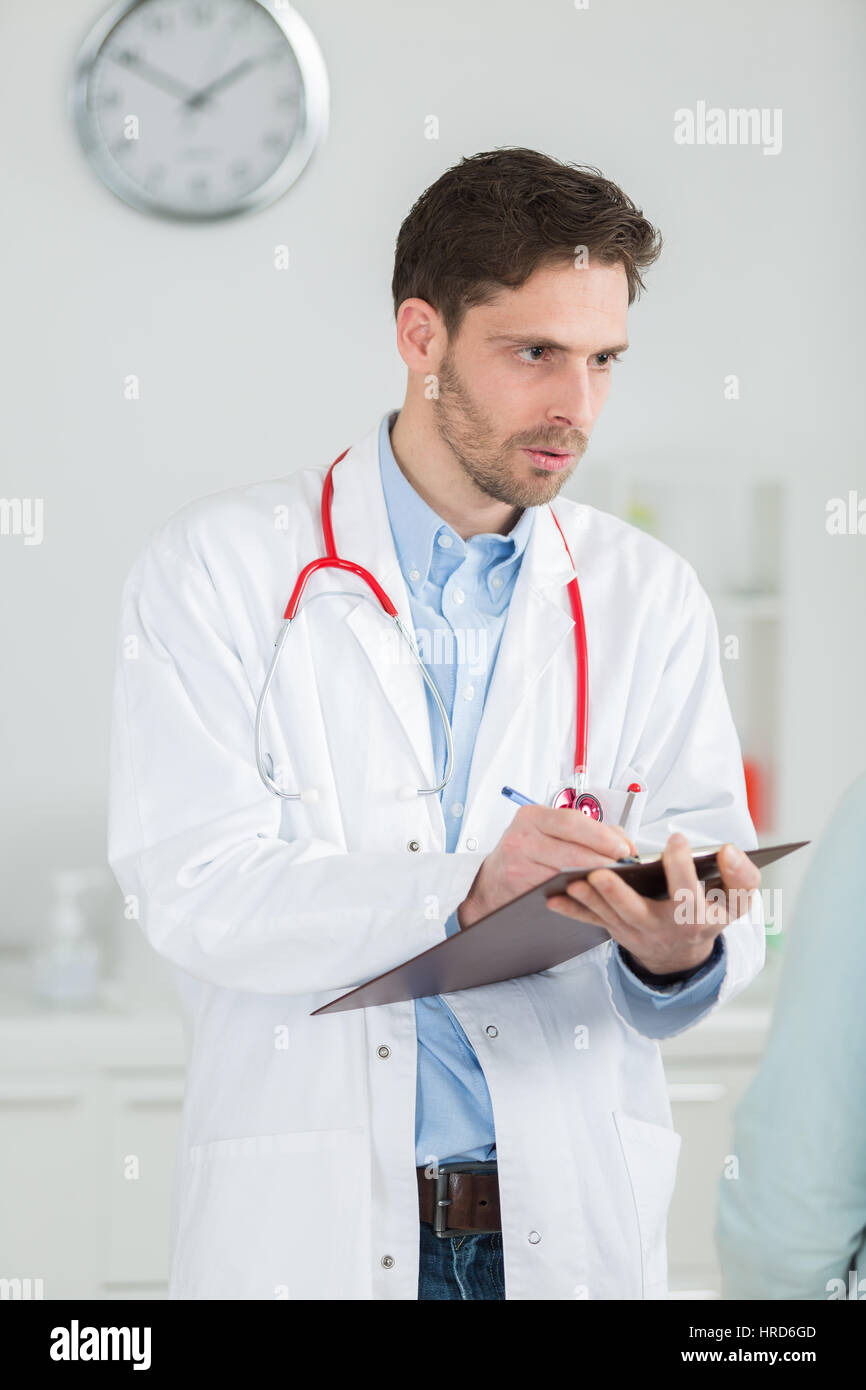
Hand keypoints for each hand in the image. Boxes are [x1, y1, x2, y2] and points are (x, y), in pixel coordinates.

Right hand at [457, 804, 636, 929]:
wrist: (493, 881)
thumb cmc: (527, 852)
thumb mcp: (548, 831)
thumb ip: (586, 830)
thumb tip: (623, 841)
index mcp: (532, 816)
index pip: (571, 821)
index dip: (601, 836)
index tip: (623, 848)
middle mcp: (521, 837)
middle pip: (570, 848)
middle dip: (602, 860)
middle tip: (623, 867)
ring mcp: (518, 863)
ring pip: (565, 872)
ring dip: (593, 877)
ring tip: (612, 880)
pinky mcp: (519, 887)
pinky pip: (555, 890)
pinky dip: (577, 892)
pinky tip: (591, 892)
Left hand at [545, 831, 760, 973]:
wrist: (684, 950)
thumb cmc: (711, 911)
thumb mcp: (737, 899)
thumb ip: (741, 875)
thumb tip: (729, 851)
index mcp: (697, 918)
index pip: (690, 895)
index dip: (683, 868)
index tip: (677, 839)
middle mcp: (665, 929)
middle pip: (641, 914)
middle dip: (620, 895)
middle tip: (600, 873)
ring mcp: (638, 933)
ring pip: (611, 918)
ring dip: (590, 900)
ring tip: (573, 881)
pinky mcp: (617, 931)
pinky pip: (593, 922)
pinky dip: (572, 912)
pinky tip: (553, 898)